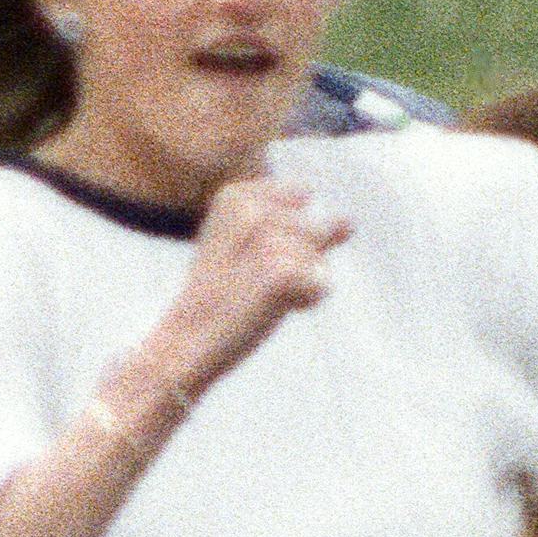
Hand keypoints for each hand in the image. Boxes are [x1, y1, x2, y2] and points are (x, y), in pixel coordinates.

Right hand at [126, 171, 346, 414]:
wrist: (187, 342)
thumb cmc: (218, 298)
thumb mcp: (249, 246)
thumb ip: (297, 226)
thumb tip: (350, 221)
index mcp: (235, 194)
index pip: (299, 197)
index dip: (284, 235)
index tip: (244, 258)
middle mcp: (251, 208)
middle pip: (312, 229)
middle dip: (295, 259)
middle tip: (249, 281)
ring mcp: (267, 239)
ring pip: (319, 257)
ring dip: (299, 282)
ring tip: (257, 294)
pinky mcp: (282, 272)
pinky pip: (322, 285)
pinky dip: (305, 303)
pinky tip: (268, 308)